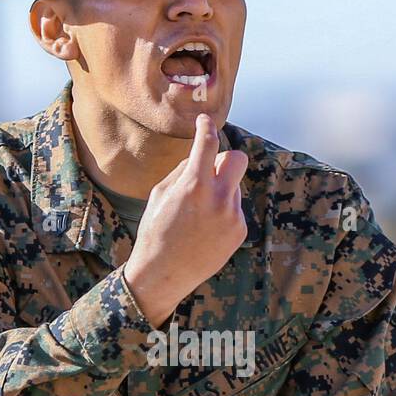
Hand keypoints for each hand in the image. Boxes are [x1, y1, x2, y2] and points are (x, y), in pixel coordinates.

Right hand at [123, 112, 248, 327]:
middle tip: (212, 169)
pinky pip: (234, 208)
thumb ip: (184, 171)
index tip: (204, 121)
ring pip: (233, 186)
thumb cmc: (156, 231)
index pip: (208, 143)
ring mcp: (232, 216)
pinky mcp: (240, 231)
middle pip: (238, 159)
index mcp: (194, 185)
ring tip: (198, 215)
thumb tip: (201, 155)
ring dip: (219, 191)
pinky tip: (205, 229)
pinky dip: (222, 212)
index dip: (205, 127)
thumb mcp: (160, 194)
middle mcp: (218, 198)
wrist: (164, 274)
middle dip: (226, 159)